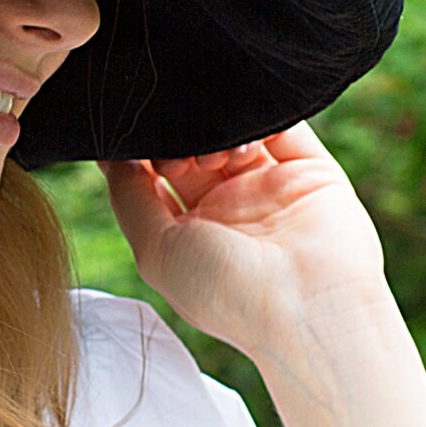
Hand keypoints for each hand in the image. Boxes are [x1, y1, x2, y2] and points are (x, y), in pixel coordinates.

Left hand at [100, 122, 387, 359]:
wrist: (307, 308)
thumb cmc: (226, 292)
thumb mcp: (156, 250)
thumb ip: (128, 198)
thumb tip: (113, 155)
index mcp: (191, 233)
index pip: (157, 178)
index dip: (141, 156)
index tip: (130, 139)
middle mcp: (230, 209)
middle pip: (193, 149)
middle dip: (178, 140)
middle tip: (177, 153)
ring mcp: (271, 189)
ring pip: (235, 134)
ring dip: (217, 130)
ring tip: (214, 155)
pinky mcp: (312, 172)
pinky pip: (284, 126)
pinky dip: (261, 118)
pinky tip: (245, 130)